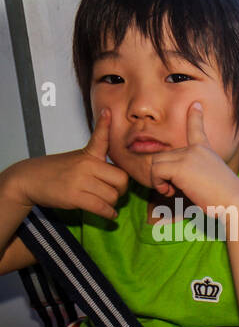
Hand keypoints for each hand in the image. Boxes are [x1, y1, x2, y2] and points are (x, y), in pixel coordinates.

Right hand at [1, 109, 127, 219]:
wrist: (29, 179)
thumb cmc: (57, 170)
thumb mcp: (76, 159)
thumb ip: (97, 163)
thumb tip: (120, 179)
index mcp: (87, 154)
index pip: (100, 138)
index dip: (105, 125)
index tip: (107, 112)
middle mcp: (86, 165)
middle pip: (121, 180)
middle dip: (121, 190)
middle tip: (114, 192)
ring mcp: (80, 180)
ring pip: (112, 196)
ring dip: (112, 203)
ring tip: (105, 202)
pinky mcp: (75, 196)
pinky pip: (101, 207)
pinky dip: (108, 213)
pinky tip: (109, 214)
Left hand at [147, 102, 238, 208]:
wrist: (236, 204)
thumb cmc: (227, 201)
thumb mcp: (212, 182)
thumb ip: (195, 176)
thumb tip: (174, 183)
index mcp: (206, 151)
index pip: (197, 129)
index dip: (195, 116)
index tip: (196, 104)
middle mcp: (196, 150)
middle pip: (164, 154)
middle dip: (163, 173)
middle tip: (175, 189)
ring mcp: (188, 156)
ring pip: (156, 161)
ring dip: (159, 179)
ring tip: (173, 191)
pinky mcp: (181, 166)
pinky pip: (155, 171)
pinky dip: (158, 183)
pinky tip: (172, 192)